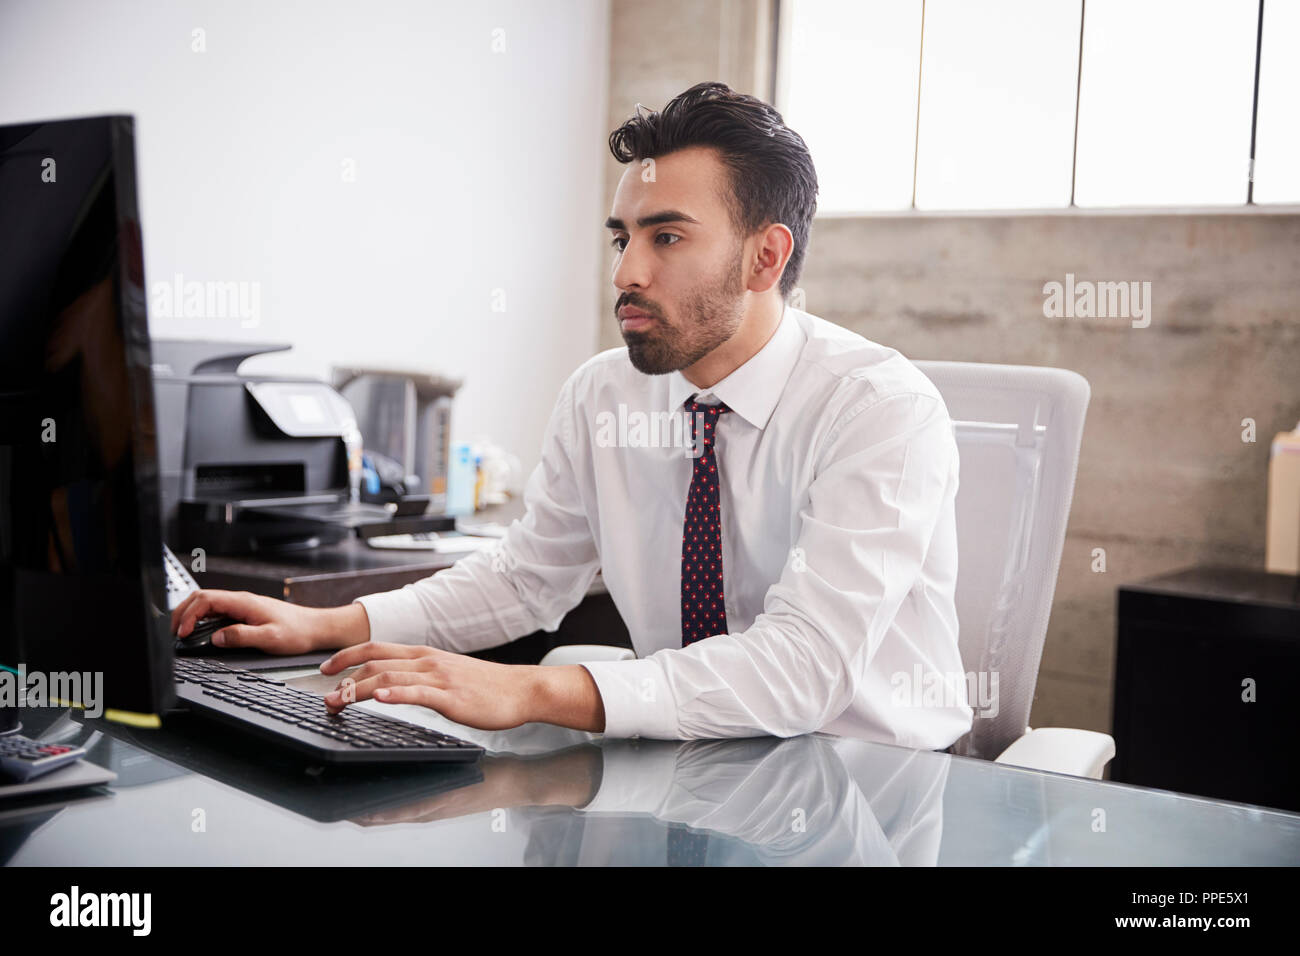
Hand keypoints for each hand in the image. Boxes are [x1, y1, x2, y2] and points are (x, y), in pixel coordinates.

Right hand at [171, 589, 368, 654]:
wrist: (315, 627)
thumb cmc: (298, 631)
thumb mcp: (270, 638)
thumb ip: (242, 636)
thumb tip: (216, 638)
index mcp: (244, 602)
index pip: (206, 599)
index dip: (188, 615)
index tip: (183, 633)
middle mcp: (241, 600)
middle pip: (201, 598)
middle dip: (182, 612)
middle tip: (172, 632)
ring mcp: (242, 606)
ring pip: (207, 604)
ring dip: (190, 615)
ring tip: (181, 632)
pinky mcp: (244, 613)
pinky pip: (217, 612)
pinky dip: (202, 620)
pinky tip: (199, 631)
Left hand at [319, 643, 539, 730]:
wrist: (520, 689)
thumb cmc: (485, 686)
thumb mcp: (446, 673)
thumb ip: (419, 675)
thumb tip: (391, 683)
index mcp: (424, 655)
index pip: (376, 648)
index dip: (346, 655)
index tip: (324, 668)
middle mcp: (427, 662)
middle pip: (376, 663)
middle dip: (343, 678)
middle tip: (323, 696)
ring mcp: (439, 678)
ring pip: (390, 678)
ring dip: (358, 689)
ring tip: (338, 701)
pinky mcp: (451, 697)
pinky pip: (419, 693)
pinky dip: (396, 695)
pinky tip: (380, 700)